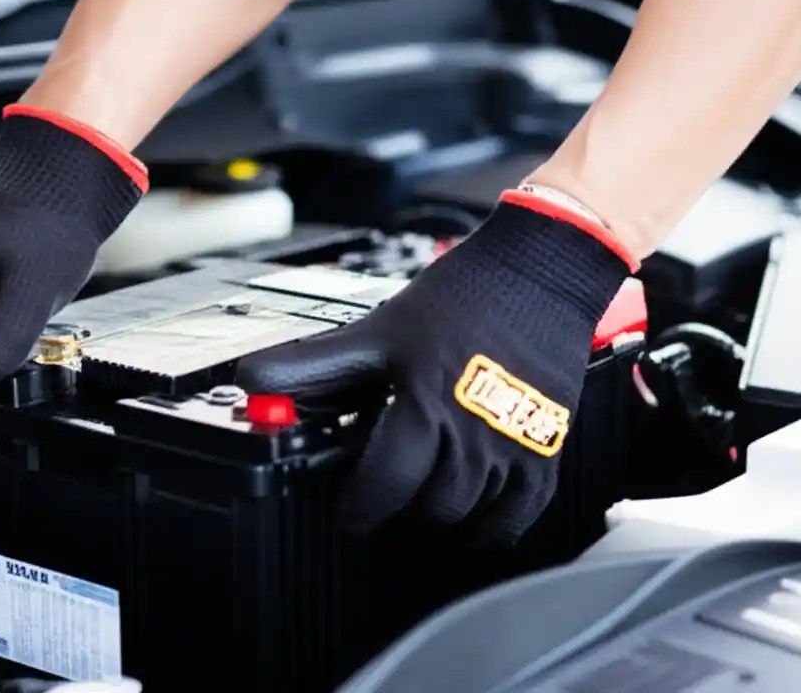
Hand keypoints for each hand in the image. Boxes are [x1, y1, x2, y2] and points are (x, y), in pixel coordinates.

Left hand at [235, 194, 634, 545]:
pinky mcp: (547, 446)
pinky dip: (494, 529)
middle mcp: (472, 435)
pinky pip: (522, 513)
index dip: (360, 510)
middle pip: (430, 509)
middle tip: (384, 506)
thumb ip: (317, 365)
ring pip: (472, 516)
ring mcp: (514, 445)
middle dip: (400, 513)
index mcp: (425, 406)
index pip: (384, 485)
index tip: (350, 517)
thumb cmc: (459, 298)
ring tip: (421, 506)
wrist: (539, 272)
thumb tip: (253, 379)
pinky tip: (475, 522)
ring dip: (442, 520)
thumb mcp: (378, 330)